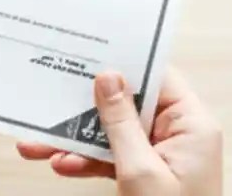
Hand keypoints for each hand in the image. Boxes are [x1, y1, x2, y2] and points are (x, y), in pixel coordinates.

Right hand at [17, 69, 221, 195]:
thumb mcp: (140, 170)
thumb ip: (121, 122)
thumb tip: (108, 77)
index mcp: (192, 125)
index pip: (157, 77)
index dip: (125, 65)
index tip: (89, 56)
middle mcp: (180, 134)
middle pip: (128, 105)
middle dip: (85, 110)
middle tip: (52, 102)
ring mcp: (163, 155)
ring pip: (114, 133)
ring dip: (77, 139)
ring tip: (39, 144)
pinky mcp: (148, 173)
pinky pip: (113, 156)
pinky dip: (87, 160)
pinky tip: (61, 163)